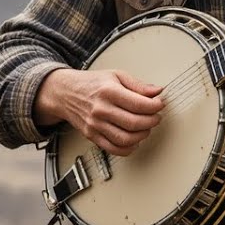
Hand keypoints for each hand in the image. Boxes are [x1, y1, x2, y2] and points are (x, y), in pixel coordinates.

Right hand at [33, 68, 163, 155]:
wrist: (65, 92)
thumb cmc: (91, 83)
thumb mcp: (115, 75)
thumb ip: (138, 84)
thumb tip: (157, 92)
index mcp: (108, 91)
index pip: (139, 104)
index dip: (155, 106)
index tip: (159, 105)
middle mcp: (101, 109)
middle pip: (135, 123)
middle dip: (152, 121)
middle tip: (156, 117)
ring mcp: (95, 124)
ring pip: (126, 138)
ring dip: (142, 135)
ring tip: (146, 128)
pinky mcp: (92, 135)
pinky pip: (114, 148)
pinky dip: (128, 148)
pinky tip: (134, 140)